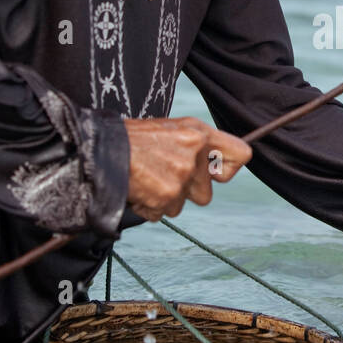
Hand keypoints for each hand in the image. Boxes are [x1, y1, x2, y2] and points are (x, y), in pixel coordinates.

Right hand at [123, 116, 251, 221]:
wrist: (100, 149)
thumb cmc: (132, 139)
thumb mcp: (170, 129)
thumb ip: (195, 145)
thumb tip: (215, 165)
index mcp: (199, 133)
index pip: (241, 155)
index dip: (229, 169)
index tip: (216, 174)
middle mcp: (195, 155)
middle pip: (206, 193)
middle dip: (186, 192)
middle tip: (163, 176)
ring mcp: (182, 177)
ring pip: (183, 204)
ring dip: (167, 199)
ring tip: (147, 179)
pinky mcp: (168, 197)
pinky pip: (164, 213)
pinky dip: (150, 206)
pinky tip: (138, 188)